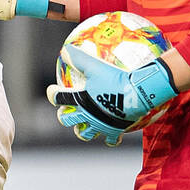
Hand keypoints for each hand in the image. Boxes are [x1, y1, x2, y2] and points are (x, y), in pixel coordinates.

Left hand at [45, 47, 176, 144]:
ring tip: (83, 128)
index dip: (53, 94)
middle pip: (69, 120)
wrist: (137, 94)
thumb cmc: (116, 78)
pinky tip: (111, 136)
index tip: (52, 91)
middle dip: (65, 117)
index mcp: (80, 100)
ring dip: (83, 131)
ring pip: (86, 134)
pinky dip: (110, 139)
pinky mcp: (115, 131)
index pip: (59, 98)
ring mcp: (100, 125)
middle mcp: (87, 115)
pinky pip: (112, 140)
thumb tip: (64, 50)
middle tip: (65, 112)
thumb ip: (79, 58)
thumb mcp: (95, 65)